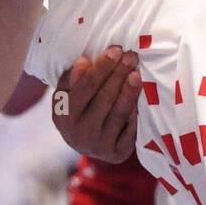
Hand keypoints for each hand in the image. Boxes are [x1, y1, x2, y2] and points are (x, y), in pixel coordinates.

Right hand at [52, 48, 140, 162]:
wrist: (85, 143)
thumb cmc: (78, 109)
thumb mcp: (67, 94)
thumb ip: (73, 78)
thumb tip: (83, 61)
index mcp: (63, 115)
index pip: (85, 87)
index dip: (101, 68)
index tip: (115, 50)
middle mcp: (78, 133)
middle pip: (104, 98)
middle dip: (118, 74)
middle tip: (131, 56)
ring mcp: (98, 146)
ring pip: (118, 114)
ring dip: (129, 92)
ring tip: (137, 74)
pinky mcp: (116, 154)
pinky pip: (130, 130)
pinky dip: (136, 113)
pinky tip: (142, 98)